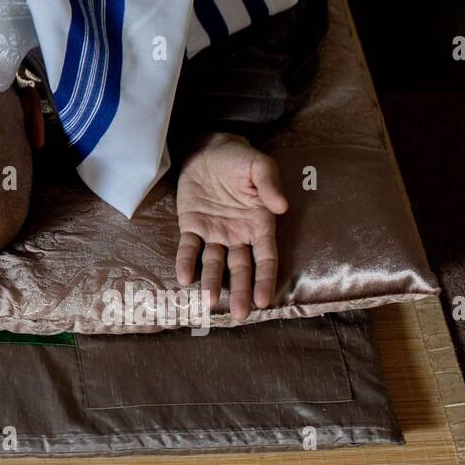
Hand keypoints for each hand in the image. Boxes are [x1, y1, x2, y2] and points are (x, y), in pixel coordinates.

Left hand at [174, 133, 288, 320]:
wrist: (209, 150)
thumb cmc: (239, 160)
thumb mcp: (259, 166)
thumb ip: (269, 185)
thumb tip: (281, 206)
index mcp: (260, 224)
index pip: (265, 258)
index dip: (264, 279)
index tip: (262, 301)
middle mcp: (238, 235)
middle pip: (240, 268)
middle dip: (240, 291)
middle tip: (238, 314)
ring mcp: (214, 233)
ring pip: (214, 263)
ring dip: (211, 283)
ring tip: (208, 303)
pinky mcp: (192, 226)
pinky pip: (188, 247)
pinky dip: (185, 262)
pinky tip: (183, 278)